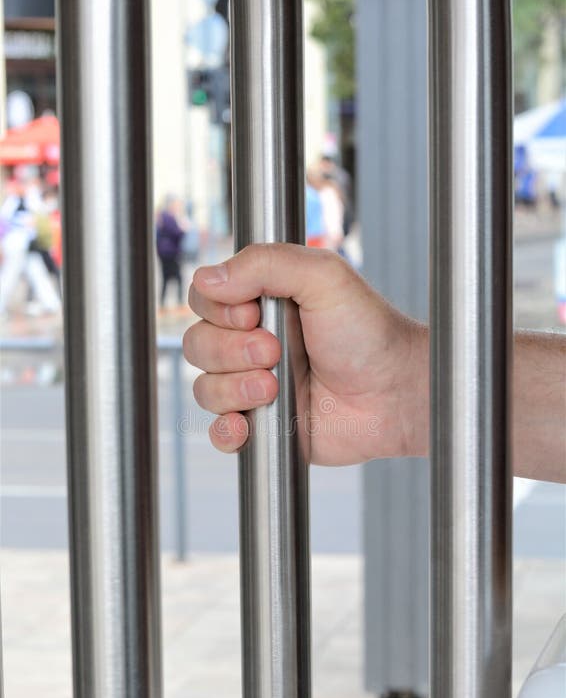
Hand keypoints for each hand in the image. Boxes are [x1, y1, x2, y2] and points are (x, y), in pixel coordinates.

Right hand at [183, 244, 427, 465]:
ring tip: (276, 388)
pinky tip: (248, 423)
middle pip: (198, 345)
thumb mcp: (323, 277)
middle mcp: (251, 343)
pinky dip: (225, 431)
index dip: (218, 310)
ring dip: (234, 389)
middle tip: (275, 353)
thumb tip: (207, 278)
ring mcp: (254, 386)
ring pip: (204, 389)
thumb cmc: (369, 333)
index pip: (204, 299)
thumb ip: (264, 264)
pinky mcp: (263, 426)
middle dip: (231, 352)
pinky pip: (218, 433)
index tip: (254, 315)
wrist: (396, 393)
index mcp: (260, 302)